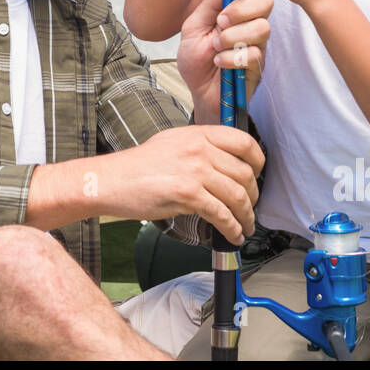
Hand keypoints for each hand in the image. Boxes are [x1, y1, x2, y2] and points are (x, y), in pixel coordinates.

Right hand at [101, 125, 264, 244]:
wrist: (111, 180)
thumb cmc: (138, 166)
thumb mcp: (173, 143)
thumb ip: (200, 147)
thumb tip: (224, 164)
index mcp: (199, 134)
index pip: (244, 142)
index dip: (258, 162)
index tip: (258, 176)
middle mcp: (200, 149)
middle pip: (245, 173)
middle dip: (253, 196)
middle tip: (251, 208)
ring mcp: (195, 171)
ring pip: (237, 196)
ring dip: (246, 216)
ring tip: (245, 226)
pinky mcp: (187, 194)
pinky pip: (221, 214)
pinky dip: (232, 228)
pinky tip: (233, 235)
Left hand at [176, 0, 270, 125]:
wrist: (198, 92)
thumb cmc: (196, 60)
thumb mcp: (193, 27)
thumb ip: (210, 3)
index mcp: (234, 11)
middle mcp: (250, 24)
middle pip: (265, 2)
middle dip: (241, 8)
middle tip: (220, 22)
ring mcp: (257, 44)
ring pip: (261, 28)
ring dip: (233, 36)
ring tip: (216, 47)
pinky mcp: (258, 65)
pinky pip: (253, 54)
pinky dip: (230, 58)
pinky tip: (219, 63)